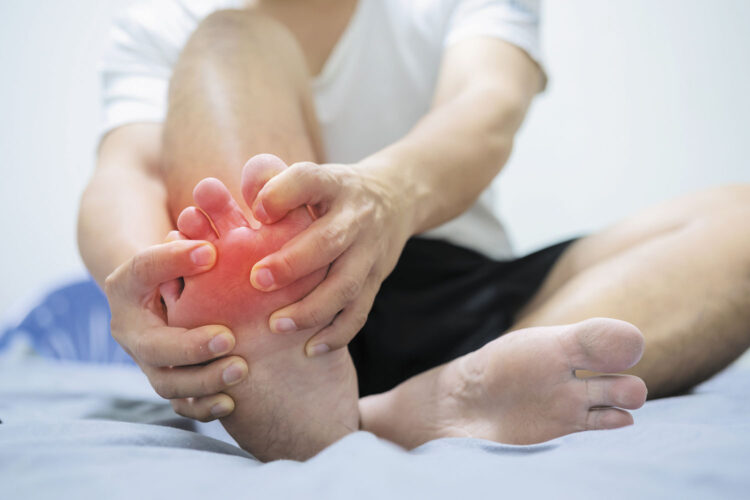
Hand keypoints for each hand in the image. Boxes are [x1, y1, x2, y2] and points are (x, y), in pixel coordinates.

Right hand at [104, 239, 247, 420]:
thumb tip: (210, 252)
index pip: (144, 270)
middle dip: (190, 346)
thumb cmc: (182, 262)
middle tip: (229, 338)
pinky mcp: (170, 382)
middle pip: (154, 346)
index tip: (211, 253)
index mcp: (128, 288)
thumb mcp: (183, 245)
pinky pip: (181, 406)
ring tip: (241, 369)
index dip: (173, 261)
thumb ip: (192, 245)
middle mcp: (133, 331)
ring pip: (167, 383)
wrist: (166, 296)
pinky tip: (231, 402)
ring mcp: (150, 362)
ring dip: (204, 380)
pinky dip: (203, 408)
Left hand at [243, 160, 411, 354]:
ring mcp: (369, 252)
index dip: (280, 195)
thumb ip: (271, 182)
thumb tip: (242, 197)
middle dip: (292, 263)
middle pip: (329, 240)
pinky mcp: (375, 280)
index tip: (254, 212)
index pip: (309, 181)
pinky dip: (336, 334)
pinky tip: (310, 349)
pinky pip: (359, 312)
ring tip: (276, 325)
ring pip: (345, 285)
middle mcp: (355, 217)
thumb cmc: (329, 194)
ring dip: (311, 308)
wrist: (394, 199)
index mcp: (332, 185)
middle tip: (257, 281)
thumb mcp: (308, 177)